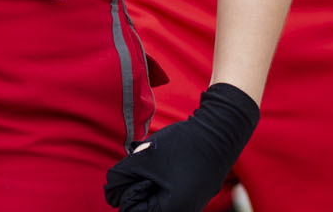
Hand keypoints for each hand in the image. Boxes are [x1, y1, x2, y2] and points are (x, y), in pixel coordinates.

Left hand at [104, 83, 256, 210]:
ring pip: (158, 198)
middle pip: (147, 208)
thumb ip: (120, 178)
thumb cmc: (183, 145)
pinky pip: (171, 192)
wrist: (221, 129)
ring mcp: (194, 204)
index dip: (128, 193)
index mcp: (172, 211)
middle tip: (146, 165)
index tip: (137, 172)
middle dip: (140, 186)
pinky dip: (163, 178)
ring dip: (151, 181)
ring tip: (157, 162)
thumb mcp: (143, 159)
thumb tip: (111, 194)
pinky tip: (167, 161)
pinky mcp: (197, 193)